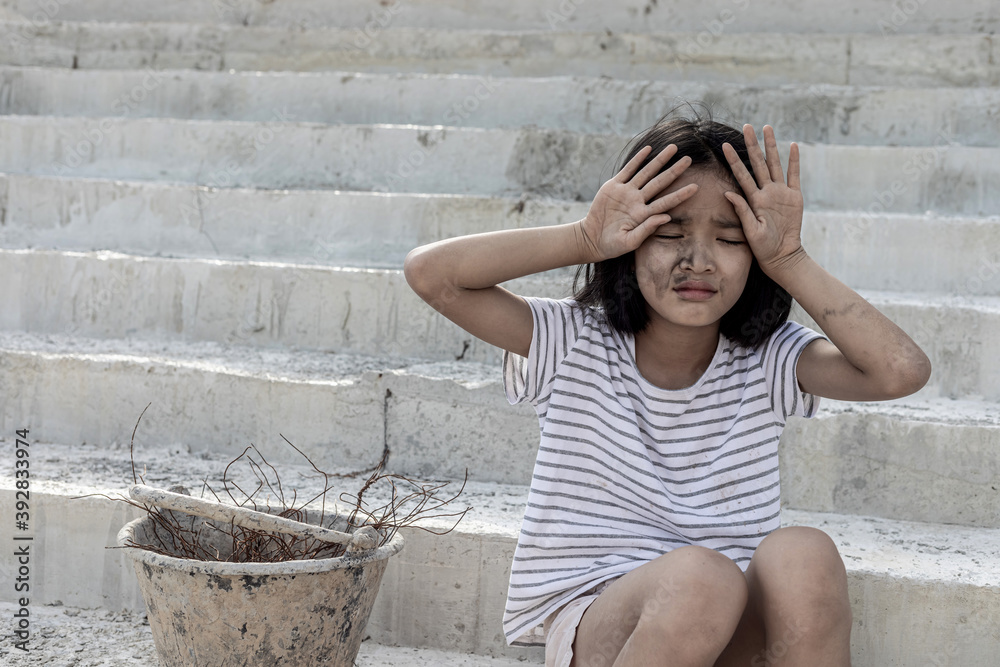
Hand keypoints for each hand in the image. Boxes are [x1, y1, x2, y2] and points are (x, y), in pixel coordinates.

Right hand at [578, 144, 698, 262]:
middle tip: (689, 159)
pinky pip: (628, 170)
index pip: (666, 202)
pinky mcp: (614, 186)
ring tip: (673, 148)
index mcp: (644, 215)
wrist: (591, 238)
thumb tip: (666, 217)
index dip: (681, 194)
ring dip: (659, 160)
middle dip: (674, 171)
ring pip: (646, 172)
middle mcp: (638, 201)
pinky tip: (648, 149)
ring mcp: (627, 192)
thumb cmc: (612, 245)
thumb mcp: (629, 242)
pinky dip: (638, 159)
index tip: (696, 187)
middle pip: (660, 182)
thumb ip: (646, 229)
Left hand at [722, 124, 806, 275]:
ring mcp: (781, 192)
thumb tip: (727, 194)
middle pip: (758, 163)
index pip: (741, 175)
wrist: (782, 255)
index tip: (724, 145)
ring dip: (771, 146)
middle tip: (747, 126)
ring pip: (775, 164)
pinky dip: (794, 161)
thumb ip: (741, 210)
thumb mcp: (749, 230)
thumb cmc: (763, 247)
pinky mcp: (795, 196)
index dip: (733, 160)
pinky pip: (794, 175)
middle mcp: (766, 192)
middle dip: (752, 144)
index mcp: (753, 199)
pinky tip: (793, 146)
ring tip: (767, 128)